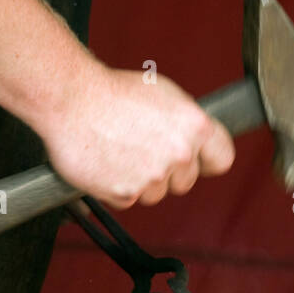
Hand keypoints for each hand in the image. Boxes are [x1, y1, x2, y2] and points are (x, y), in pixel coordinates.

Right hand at [38, 65, 234, 208]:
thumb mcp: (164, 94)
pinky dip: (117, 187)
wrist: (71, 100)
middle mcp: (179, 154)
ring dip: (141, 181)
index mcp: (195, 126)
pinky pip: (129, 200)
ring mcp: (153, 177)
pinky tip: (107, 162)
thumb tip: (198, 142)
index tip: (197, 161)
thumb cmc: (112, 92)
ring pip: (156, 194)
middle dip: (167, 171)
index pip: (222, 158)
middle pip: (185, 182)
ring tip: (121, 152)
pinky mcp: (126, 193)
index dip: (206, 160)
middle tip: (142, 148)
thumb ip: (187, 123)